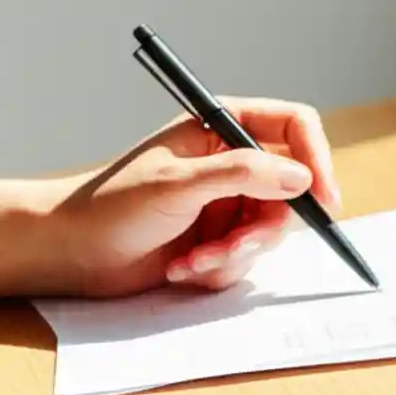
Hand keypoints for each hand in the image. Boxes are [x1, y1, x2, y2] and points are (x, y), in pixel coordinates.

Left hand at [53, 97, 340, 296]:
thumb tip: (302, 178)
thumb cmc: (111, 205)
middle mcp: (232, 161)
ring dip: (235, 252)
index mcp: (222, 126)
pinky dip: (218, 267)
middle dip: (263, 226)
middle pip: (291, 189)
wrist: (71, 253)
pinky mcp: (220, 238)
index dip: (316, 159)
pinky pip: (247, 258)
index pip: (295, 127)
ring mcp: (228, 202)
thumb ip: (243, 174)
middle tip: (236, 244)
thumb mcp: (179, 183)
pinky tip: (181, 266)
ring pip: (271, 230)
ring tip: (193, 259)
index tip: (324, 198)